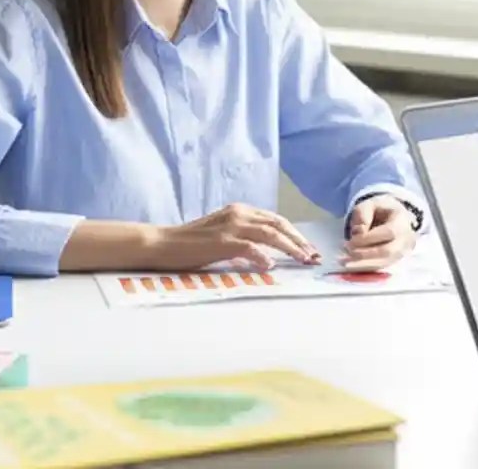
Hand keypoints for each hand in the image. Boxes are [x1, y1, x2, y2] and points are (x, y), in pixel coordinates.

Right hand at [148, 203, 321, 270]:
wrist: (163, 243)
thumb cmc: (191, 243)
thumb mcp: (223, 234)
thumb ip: (245, 237)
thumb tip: (269, 251)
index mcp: (241, 211)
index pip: (277, 220)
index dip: (295, 234)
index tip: (309, 249)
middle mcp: (239, 213)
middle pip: (279, 225)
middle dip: (300, 241)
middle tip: (314, 256)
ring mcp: (231, 226)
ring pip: (271, 234)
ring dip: (290, 248)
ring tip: (303, 261)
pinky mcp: (222, 241)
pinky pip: (250, 247)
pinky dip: (263, 256)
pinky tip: (271, 266)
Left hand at [340, 195, 418, 271]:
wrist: (391, 218)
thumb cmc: (379, 211)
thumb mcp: (369, 204)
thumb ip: (363, 214)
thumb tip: (359, 232)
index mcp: (402, 221)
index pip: (390, 232)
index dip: (370, 238)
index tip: (351, 240)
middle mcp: (406, 238)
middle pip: (388, 251)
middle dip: (365, 255)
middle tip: (346, 254)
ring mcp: (402, 252)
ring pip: (385, 263)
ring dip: (363, 265)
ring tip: (345, 263)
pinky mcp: (394, 261)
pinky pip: (381, 268)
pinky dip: (365, 268)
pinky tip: (352, 267)